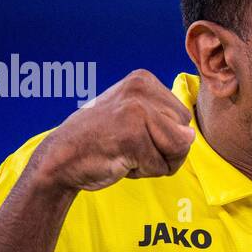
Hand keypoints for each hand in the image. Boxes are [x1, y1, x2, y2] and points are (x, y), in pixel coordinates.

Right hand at [32, 69, 195, 191]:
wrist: (60, 158)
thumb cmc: (101, 141)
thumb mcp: (136, 117)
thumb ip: (167, 122)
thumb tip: (190, 136)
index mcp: (143, 79)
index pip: (184, 117)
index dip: (165, 136)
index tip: (133, 133)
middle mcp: (141, 89)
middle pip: (186, 133)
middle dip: (164, 150)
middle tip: (129, 146)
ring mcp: (137, 112)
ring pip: (179, 150)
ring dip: (155, 163)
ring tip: (126, 152)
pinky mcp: (132, 137)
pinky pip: (161, 167)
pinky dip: (143, 172)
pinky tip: (119, 160)